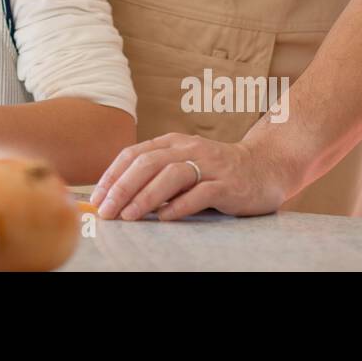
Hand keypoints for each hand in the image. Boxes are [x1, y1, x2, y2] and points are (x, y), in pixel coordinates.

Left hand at [89, 134, 294, 220]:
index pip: (134, 154)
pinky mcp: (228, 184)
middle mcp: (189, 149)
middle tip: (105, 211)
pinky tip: (165, 218)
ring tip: (128, 216)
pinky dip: (180, 206)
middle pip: (148, 163)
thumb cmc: (217, 171)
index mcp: (172, 143)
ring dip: (145, 197)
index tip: (96, 198)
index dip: (112, 175)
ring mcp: (210, 165)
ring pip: (171, 176)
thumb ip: (155, 176)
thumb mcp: (183, 165)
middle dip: (122, 188)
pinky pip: (201, 193)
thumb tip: (117, 197)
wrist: (265, 167)